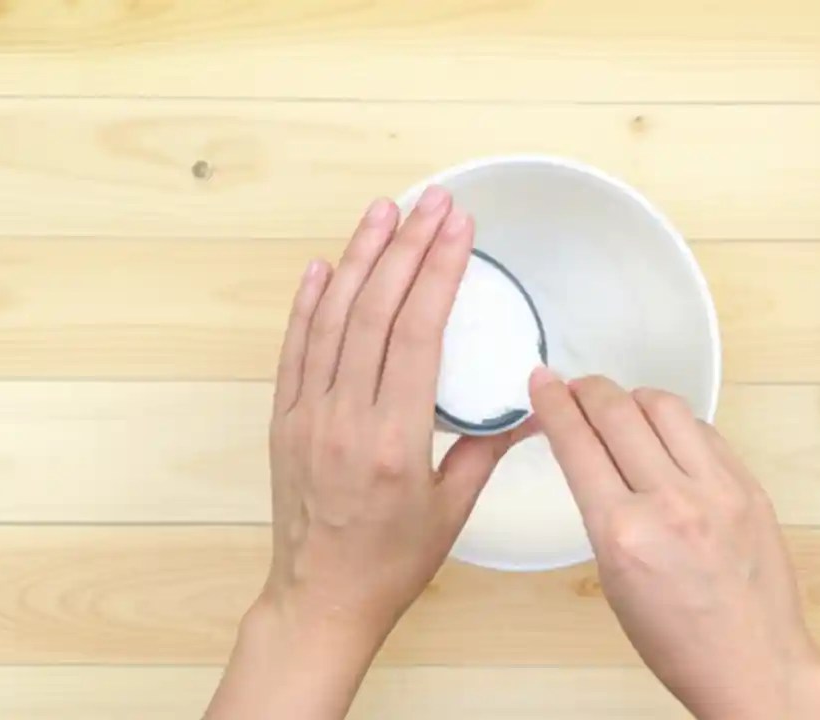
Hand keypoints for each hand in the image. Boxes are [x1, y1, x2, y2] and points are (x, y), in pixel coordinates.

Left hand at [207, 189, 522, 719]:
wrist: (320, 600)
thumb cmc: (391, 563)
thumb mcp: (453, 509)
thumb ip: (488, 449)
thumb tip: (536, 407)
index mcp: (396, 439)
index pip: (418, 333)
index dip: (438, 272)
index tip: (457, 228)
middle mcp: (346, 418)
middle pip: (376, 311)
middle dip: (406, 247)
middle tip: (431, 202)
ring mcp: (307, 415)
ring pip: (332, 318)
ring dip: (358, 258)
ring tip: (382, 211)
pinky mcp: (283, 420)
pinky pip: (295, 348)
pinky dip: (308, 303)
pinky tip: (324, 266)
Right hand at [529, 370, 819, 719]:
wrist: (753, 663)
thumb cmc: (677, 639)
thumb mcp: (613, 579)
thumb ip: (602, 511)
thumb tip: (589, 453)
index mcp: (623, 533)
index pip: (576, 443)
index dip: (553, 403)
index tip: (542, 382)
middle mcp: (670, 502)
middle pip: (617, 411)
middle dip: (587, 389)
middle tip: (575, 386)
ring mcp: (716, 489)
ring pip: (664, 406)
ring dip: (633, 398)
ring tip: (621, 408)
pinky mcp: (748, 486)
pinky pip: (704, 431)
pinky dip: (676, 424)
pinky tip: (666, 437)